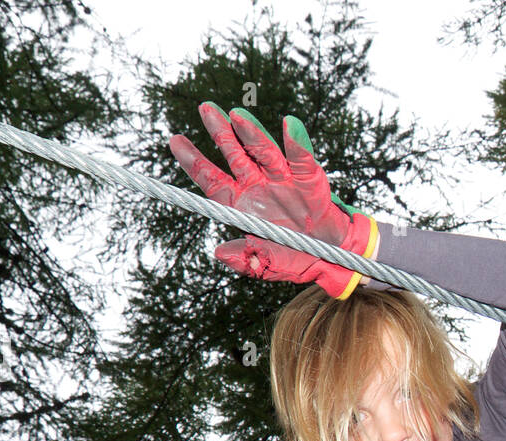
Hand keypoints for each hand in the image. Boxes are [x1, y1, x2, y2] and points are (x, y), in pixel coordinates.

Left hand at [169, 103, 377, 297]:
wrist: (330, 257)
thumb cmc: (294, 258)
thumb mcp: (266, 265)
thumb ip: (244, 260)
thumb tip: (219, 252)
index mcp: (241, 204)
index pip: (212, 180)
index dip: (194, 161)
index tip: (175, 141)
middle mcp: (258, 185)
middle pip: (234, 155)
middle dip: (220, 132)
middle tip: (206, 109)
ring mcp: (282, 178)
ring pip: (263, 151)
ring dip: (252, 134)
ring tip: (238, 116)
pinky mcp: (308, 177)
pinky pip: (301, 158)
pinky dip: (297, 142)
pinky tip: (290, 125)